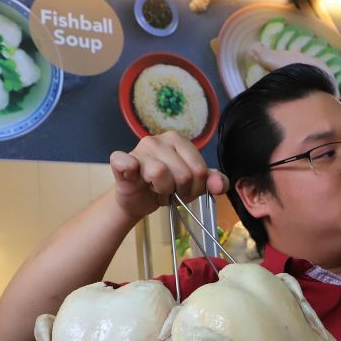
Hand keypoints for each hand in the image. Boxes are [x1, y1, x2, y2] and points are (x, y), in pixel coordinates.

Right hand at [109, 132, 228, 220]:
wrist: (139, 200)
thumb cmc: (167, 187)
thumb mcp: (195, 185)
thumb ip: (213, 182)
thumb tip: (219, 186)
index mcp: (180, 141)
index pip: (200, 171)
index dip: (195, 188)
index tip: (185, 190)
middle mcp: (159, 140)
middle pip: (183, 174)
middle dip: (178, 192)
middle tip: (169, 192)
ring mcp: (139, 148)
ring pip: (160, 173)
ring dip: (160, 191)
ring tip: (155, 189)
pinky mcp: (120, 159)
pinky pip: (126, 163)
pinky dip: (131, 171)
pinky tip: (135, 178)